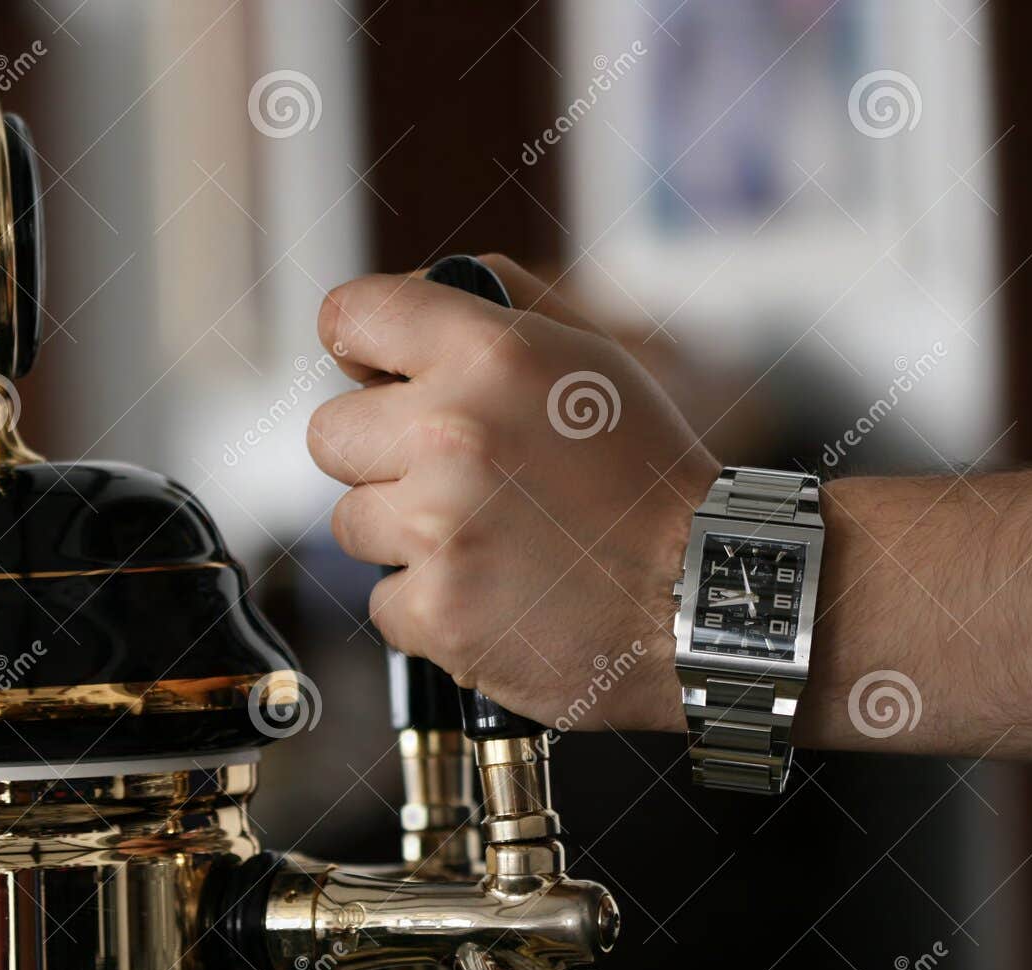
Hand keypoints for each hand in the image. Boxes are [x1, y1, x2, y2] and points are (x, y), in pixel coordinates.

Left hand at [308, 255, 718, 732]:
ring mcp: (438, 529)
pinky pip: (383, 601)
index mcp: (487, 354)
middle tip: (450, 476)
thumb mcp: (588, 354)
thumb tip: (407, 296)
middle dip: (379, 456)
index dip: (358, 349)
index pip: (348, 316)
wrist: (702, 593)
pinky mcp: (437, 612)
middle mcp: (452, 433)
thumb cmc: (644, 474)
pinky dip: (429, 604)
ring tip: (486, 539)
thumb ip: (494, 304)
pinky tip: (492, 593)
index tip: (377, 376)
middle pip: (329, 434)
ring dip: (404, 534)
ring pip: (351, 523)